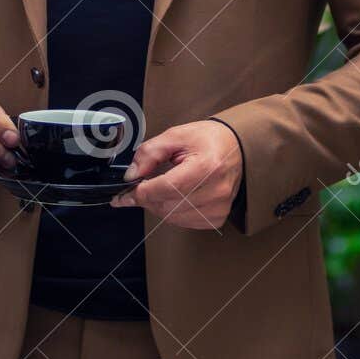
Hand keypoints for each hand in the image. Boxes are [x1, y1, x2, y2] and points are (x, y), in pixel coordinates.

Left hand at [110, 120, 242, 229]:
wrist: (236, 148)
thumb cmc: (209, 140)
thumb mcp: (176, 136)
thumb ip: (150, 153)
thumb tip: (131, 175)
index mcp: (207, 166)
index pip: (165, 188)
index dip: (140, 193)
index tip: (123, 195)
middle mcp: (216, 191)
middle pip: (166, 205)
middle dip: (146, 198)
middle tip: (141, 186)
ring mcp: (218, 207)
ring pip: (171, 217)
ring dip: (158, 205)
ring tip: (162, 187)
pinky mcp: (216, 218)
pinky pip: (183, 222)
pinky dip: (171, 212)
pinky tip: (176, 196)